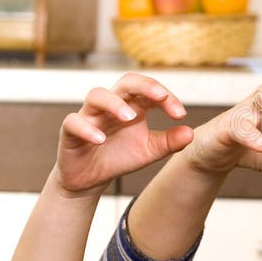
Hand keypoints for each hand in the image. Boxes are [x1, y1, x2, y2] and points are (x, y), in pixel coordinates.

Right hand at [56, 73, 192, 196]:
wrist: (90, 178)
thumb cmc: (120, 157)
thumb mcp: (150, 151)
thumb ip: (170, 142)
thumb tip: (191, 133)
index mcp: (133, 106)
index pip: (150, 91)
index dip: (167, 97)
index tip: (181, 114)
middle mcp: (112, 105)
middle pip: (126, 82)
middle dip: (144, 85)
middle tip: (160, 96)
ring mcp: (90, 115)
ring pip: (97, 95)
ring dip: (114, 103)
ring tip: (129, 117)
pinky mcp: (70, 131)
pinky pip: (74, 122)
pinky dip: (87, 129)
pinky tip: (100, 140)